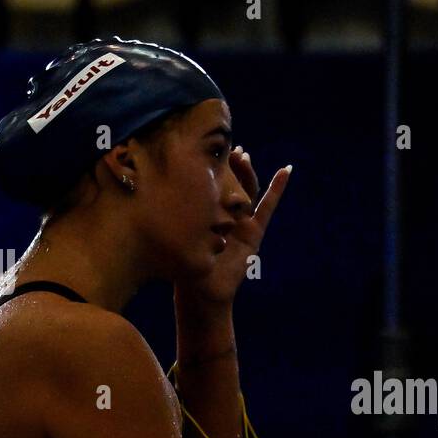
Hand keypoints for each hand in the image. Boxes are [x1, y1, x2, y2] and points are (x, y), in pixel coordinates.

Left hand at [181, 147, 290, 305]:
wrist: (203, 291)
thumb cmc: (184, 264)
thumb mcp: (175, 233)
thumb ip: (173, 214)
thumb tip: (151, 186)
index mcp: (205, 211)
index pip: (209, 181)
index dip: (211, 164)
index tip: (205, 145)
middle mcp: (223, 212)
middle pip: (230, 181)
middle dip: (229, 163)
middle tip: (228, 147)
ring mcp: (240, 221)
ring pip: (246, 190)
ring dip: (246, 171)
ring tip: (243, 155)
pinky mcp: (255, 231)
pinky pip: (267, 207)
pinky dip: (277, 189)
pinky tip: (286, 170)